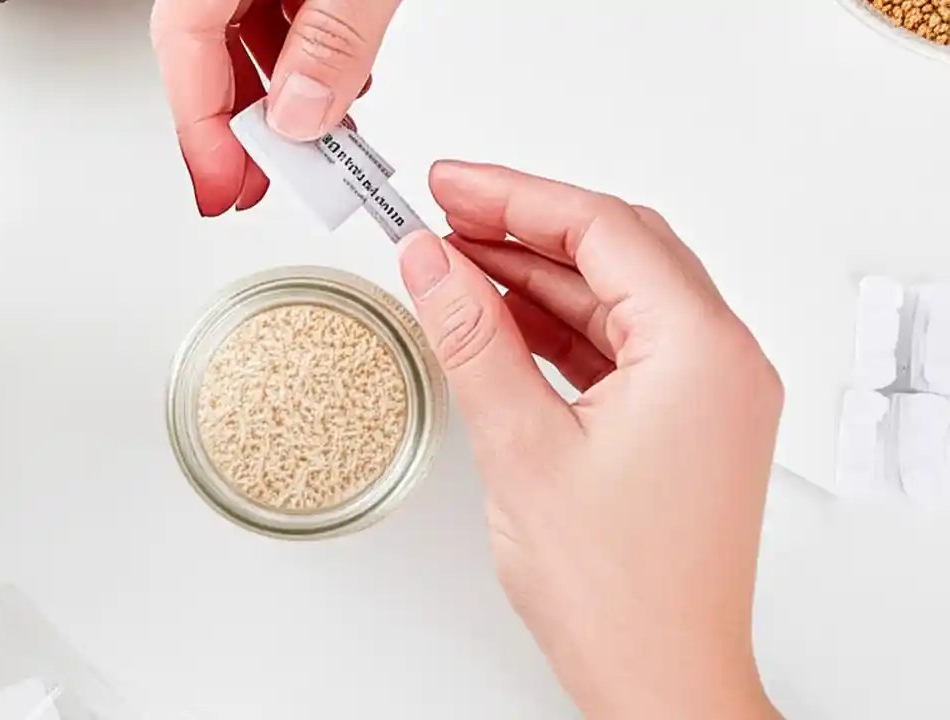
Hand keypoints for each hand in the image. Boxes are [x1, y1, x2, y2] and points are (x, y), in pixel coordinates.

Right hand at [150, 0, 400, 215]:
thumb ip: (331, 40)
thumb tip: (300, 116)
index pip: (183, 42)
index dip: (198, 129)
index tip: (222, 191)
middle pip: (204, 45)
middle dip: (238, 124)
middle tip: (261, 185)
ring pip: (241, 29)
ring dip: (277, 94)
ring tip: (317, 142)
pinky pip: (278, 7)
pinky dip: (302, 54)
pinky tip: (338, 81)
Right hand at [398, 161, 783, 718]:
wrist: (660, 681)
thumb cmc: (618, 593)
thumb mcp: (522, 448)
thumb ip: (473, 337)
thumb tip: (431, 260)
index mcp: (701, 351)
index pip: (604, 229)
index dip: (516, 194)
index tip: (449, 181)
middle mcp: (721, 360)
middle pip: (618, 250)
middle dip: (526, 225)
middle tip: (445, 210)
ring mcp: (708, 392)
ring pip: (616, 296)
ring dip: (538, 275)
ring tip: (456, 262)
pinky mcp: (686, 421)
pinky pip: (620, 344)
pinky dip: (558, 325)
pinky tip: (499, 319)